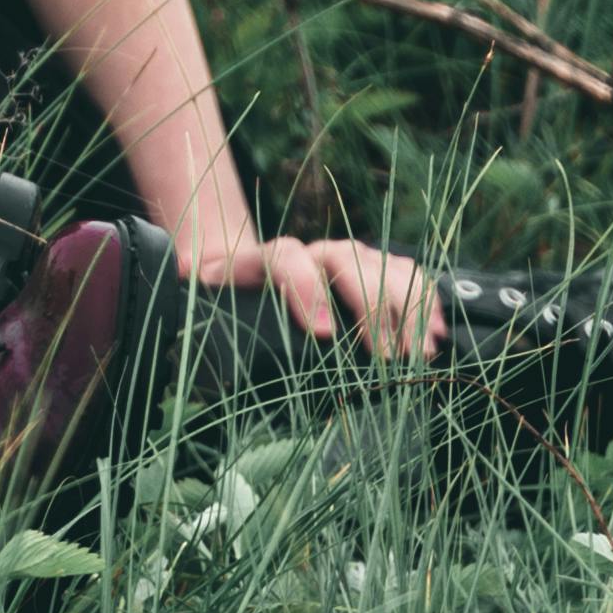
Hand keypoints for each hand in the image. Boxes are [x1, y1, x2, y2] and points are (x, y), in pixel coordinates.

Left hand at [182, 226, 443, 355]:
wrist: (249, 276)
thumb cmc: (229, 301)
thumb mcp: (207, 301)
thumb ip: (194, 296)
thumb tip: (175, 283)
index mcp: (267, 259)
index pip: (286, 260)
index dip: (304, 292)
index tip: (321, 335)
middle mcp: (313, 253)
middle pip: (346, 264)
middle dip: (370, 309)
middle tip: (387, 359)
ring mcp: (350, 259)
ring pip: (383, 267)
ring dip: (406, 309)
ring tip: (420, 354)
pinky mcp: (378, 274)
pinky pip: (408, 278)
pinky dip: (426, 304)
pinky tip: (437, 337)